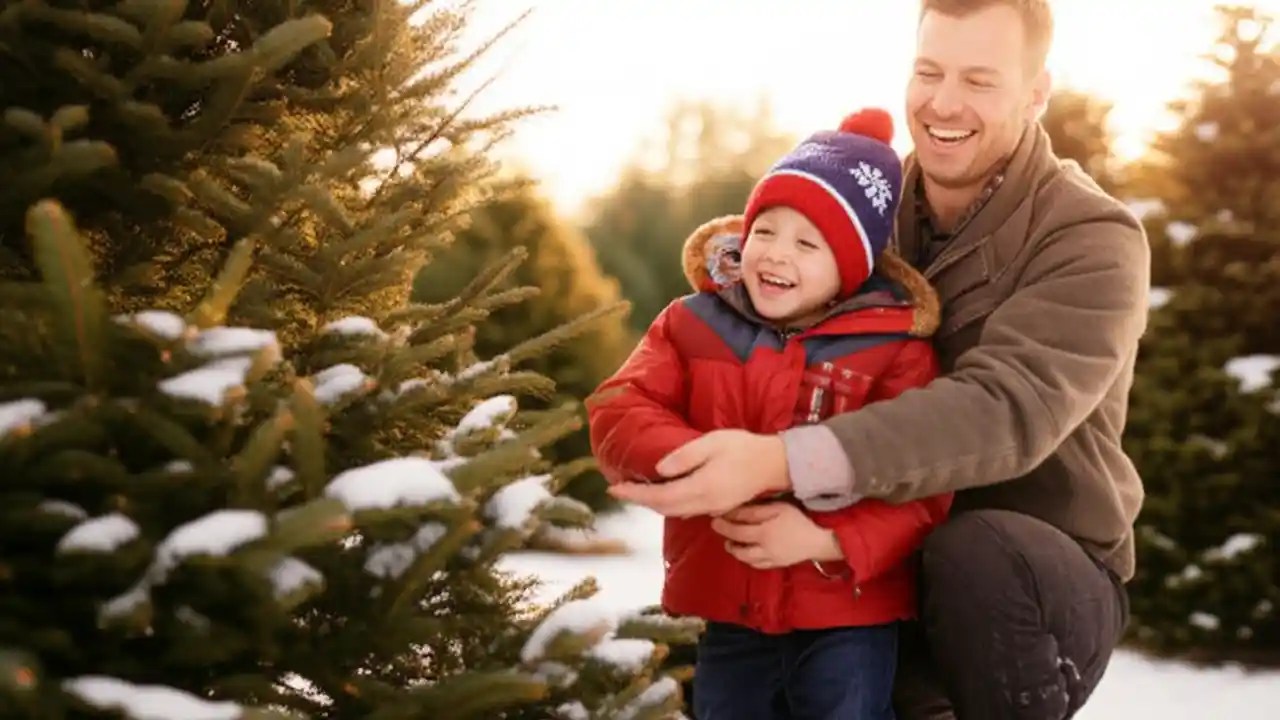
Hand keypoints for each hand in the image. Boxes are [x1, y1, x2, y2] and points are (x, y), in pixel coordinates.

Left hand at [607, 429, 790, 516]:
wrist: (774, 464)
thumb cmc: (743, 448)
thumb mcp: (712, 443)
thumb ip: (685, 457)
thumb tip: (659, 470)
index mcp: (701, 488)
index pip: (659, 497)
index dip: (635, 495)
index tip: (615, 490)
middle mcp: (705, 504)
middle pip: (664, 508)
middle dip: (640, 501)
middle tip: (619, 491)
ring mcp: (713, 508)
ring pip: (675, 511)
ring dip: (654, 504)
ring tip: (636, 493)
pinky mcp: (719, 507)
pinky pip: (686, 510)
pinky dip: (669, 505)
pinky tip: (664, 495)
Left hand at [710, 503, 842, 568]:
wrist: (819, 540)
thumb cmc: (799, 520)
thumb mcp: (778, 509)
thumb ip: (756, 510)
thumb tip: (735, 511)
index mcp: (762, 533)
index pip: (736, 530)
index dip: (723, 525)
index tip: (714, 519)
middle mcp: (763, 549)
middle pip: (739, 547)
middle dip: (727, 539)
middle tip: (719, 530)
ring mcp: (770, 559)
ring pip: (747, 559)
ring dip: (736, 551)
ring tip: (731, 544)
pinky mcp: (778, 564)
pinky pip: (758, 565)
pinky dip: (749, 560)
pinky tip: (747, 554)